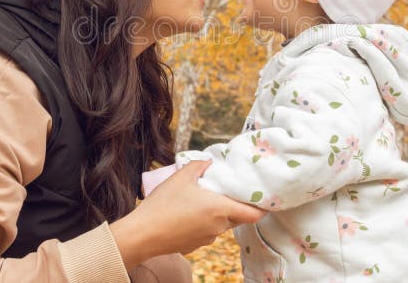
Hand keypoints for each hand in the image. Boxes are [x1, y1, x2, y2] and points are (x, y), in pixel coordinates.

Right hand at [110, 160, 265, 268]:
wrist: (143, 234)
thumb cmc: (163, 204)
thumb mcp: (181, 177)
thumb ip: (199, 165)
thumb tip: (209, 162)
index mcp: (220, 210)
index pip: (253, 214)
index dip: (262, 208)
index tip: (264, 199)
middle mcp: (218, 227)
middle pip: (238, 218)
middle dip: (237, 206)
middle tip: (231, 192)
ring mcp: (206, 239)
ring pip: (221, 225)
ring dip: (219, 214)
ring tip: (204, 199)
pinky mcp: (194, 245)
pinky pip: (207, 232)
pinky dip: (204, 223)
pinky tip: (189, 213)